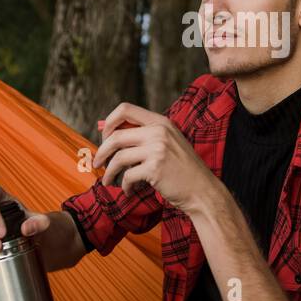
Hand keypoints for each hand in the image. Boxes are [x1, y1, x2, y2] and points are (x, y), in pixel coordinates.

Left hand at [95, 102, 219, 217]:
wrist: (202, 190)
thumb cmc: (182, 170)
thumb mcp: (168, 143)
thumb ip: (145, 136)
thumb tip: (108, 134)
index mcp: (161, 122)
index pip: (125, 109)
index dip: (109, 123)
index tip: (105, 138)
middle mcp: (159, 131)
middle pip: (116, 136)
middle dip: (102, 152)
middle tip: (98, 163)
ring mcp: (157, 149)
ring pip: (118, 158)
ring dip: (109, 172)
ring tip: (108, 181)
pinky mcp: (155, 168)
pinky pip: (127, 176)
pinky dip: (124, 186)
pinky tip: (129, 191)